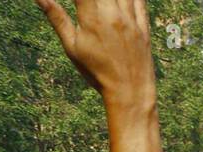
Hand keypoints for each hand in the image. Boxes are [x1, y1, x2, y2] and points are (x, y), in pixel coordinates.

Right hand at [36, 0, 156, 103]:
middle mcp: (113, 15)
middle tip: (86, 3)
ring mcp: (131, 20)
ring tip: (101, 3)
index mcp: (92, 18)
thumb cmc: (97, 72)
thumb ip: (57, 18)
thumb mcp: (72, 47)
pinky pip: (141, 1)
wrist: (130, 92)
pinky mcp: (144, 27)